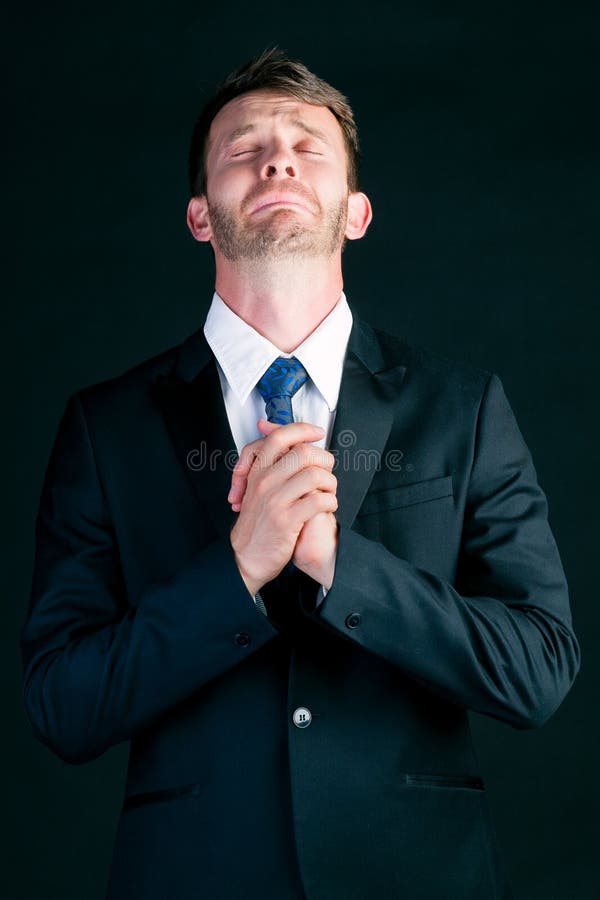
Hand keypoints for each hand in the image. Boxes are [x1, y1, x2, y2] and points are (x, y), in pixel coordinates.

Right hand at [228, 421, 337, 595]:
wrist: (246, 557)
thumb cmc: (257, 523)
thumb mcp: (256, 488)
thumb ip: (271, 464)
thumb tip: (282, 439)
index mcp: (258, 471)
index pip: (279, 437)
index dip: (302, 430)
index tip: (317, 432)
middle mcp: (264, 482)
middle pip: (303, 453)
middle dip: (324, 460)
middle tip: (327, 470)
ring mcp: (275, 500)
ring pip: (315, 475)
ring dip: (330, 483)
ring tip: (328, 492)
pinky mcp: (287, 520)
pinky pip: (319, 500)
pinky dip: (330, 502)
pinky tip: (326, 507)